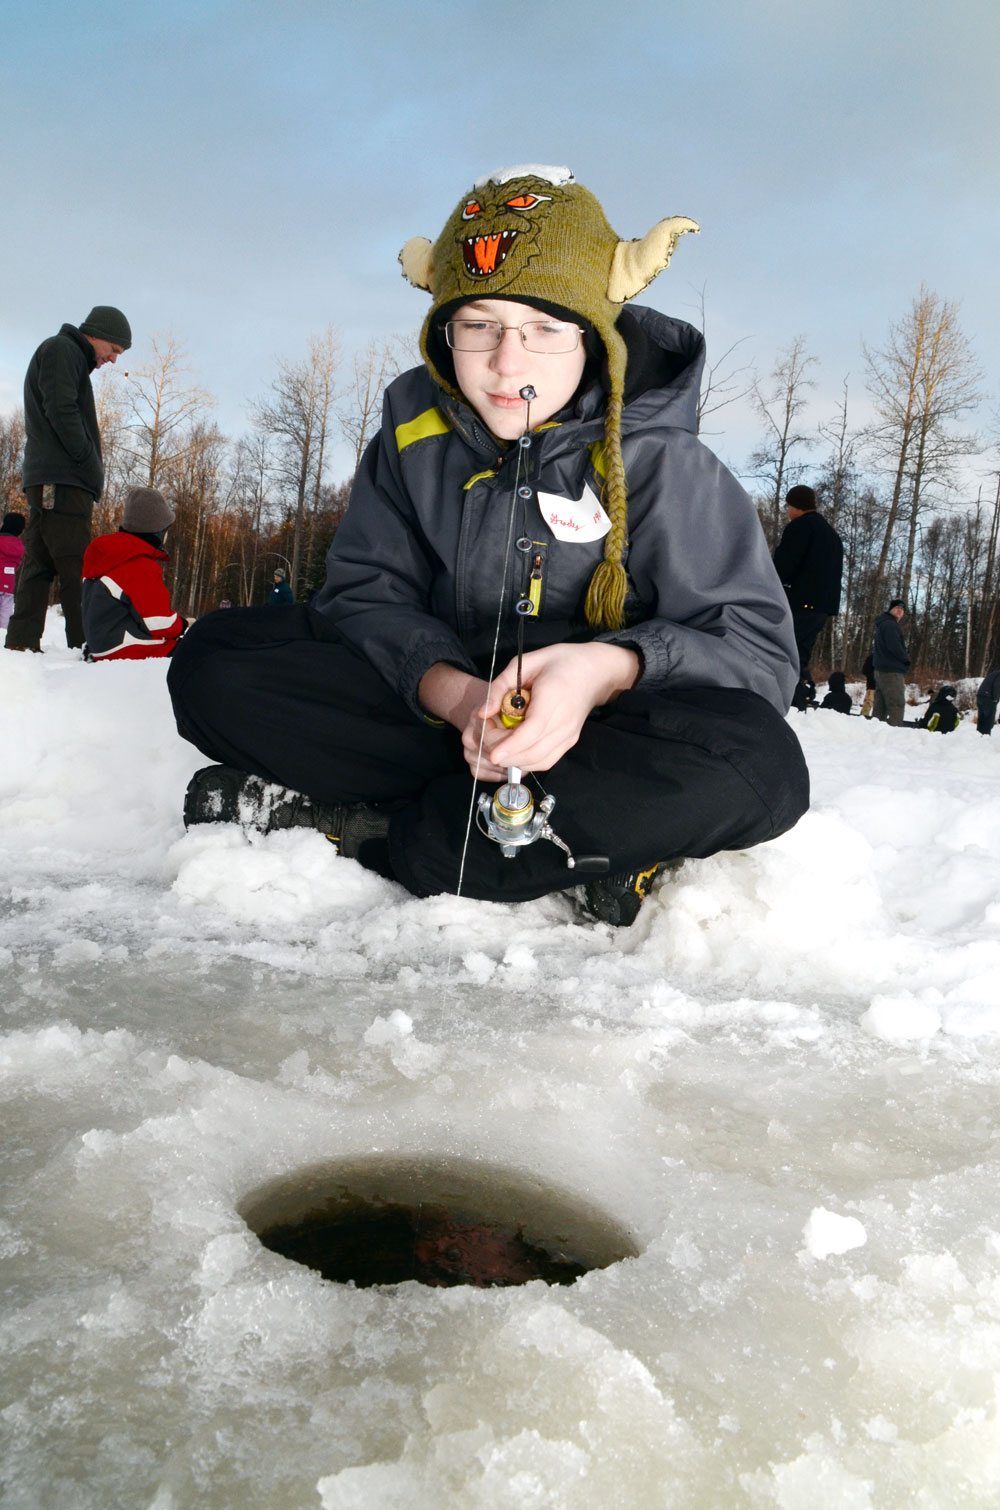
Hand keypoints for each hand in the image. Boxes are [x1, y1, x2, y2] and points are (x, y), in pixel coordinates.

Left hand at [474, 642, 640, 775]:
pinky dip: (526, 762)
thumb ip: (499, 687)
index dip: (510, 745)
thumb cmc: (557, 662)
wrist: (593, 671)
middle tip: (486, 739)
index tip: (491, 754)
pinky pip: (546, 761)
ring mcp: (570, 734)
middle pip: (532, 751)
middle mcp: (565, 721)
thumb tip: (481, 714)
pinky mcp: (570, 741)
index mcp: (554, 696)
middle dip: (505, 754)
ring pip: (538, 761)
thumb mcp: (524, 663)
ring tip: (498, 744)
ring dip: (513, 760)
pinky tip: (513, 751)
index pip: (533, 729)